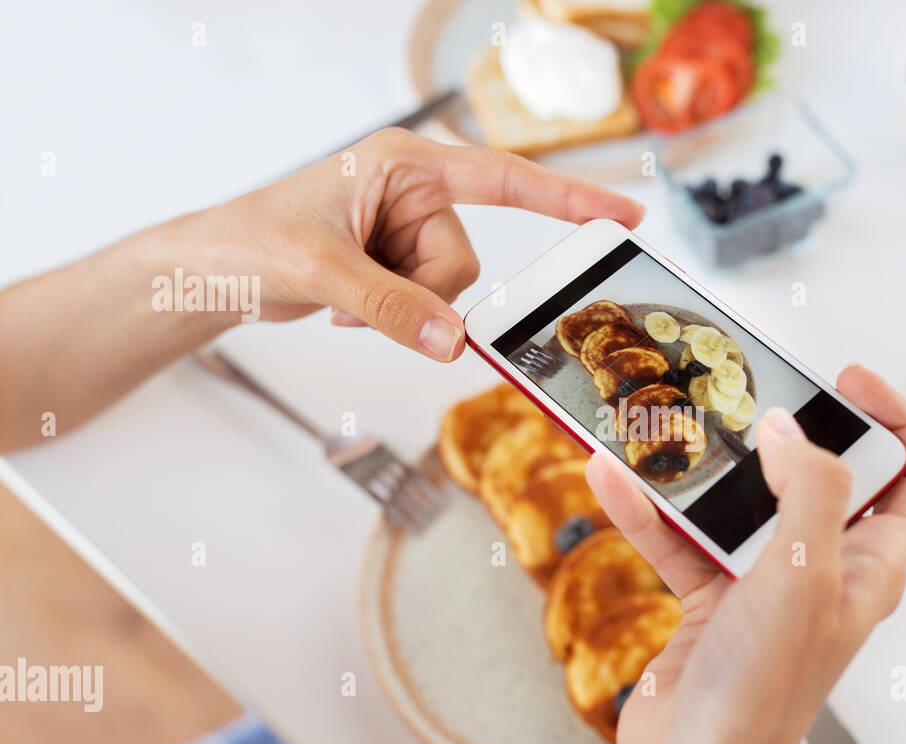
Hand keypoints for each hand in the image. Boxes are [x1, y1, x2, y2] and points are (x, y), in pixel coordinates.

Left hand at [180, 127, 644, 358]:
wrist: (210, 271)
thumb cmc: (250, 241)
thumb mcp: (320, 270)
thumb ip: (391, 305)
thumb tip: (453, 342)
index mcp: (404, 166)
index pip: (503, 179)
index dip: (566, 198)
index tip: (623, 213)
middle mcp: (412, 193)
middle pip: (466, 262)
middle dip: (422, 293)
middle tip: (360, 298)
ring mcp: (406, 231)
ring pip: (450, 292)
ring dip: (403, 307)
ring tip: (346, 298)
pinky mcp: (397, 265)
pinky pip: (428, 305)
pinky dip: (393, 316)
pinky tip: (347, 305)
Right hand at [585, 365, 905, 743]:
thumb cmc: (761, 695)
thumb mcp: (805, 575)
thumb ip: (812, 490)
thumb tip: (790, 430)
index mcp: (871, 568)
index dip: (896, 425)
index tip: (849, 383)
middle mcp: (823, 572)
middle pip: (820, 480)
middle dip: (784, 434)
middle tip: (747, 394)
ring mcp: (765, 587)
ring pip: (741, 506)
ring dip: (703, 471)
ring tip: (667, 427)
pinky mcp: (710, 602)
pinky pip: (681, 540)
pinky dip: (649, 511)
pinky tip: (615, 479)